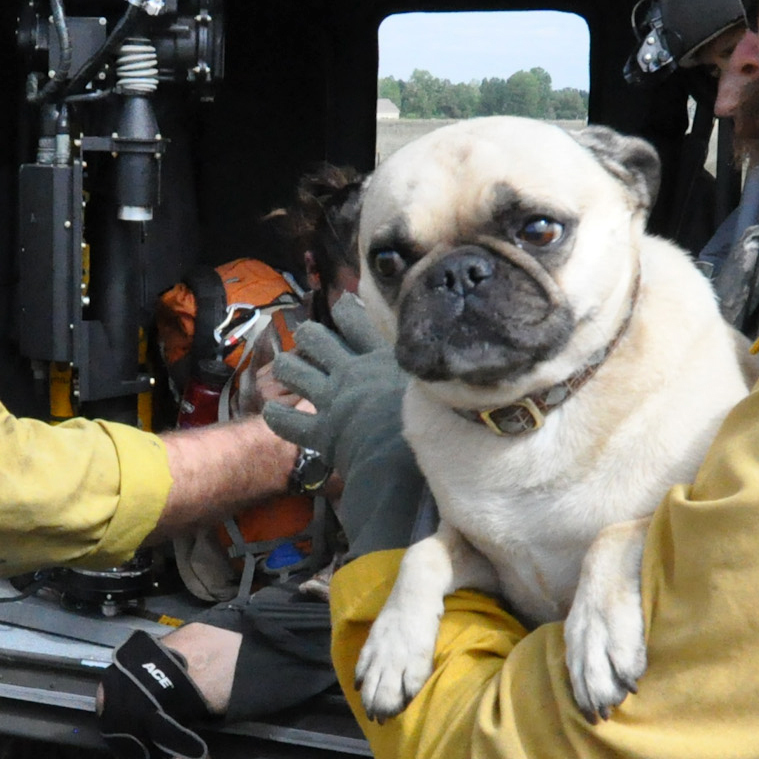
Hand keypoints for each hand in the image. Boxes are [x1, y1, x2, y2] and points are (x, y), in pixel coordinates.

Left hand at [263, 292, 425, 551]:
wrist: (402, 457)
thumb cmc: (430, 425)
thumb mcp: (442, 388)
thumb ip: (447, 373)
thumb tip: (488, 362)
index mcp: (379, 359)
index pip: (358, 323)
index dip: (347, 310)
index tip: (341, 302)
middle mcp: (351, 373)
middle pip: (320, 340)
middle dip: (311, 335)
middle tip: (307, 332)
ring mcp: (331, 400)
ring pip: (298, 373)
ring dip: (288, 366)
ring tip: (282, 363)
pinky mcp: (320, 432)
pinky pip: (291, 423)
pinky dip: (279, 417)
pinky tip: (271, 410)